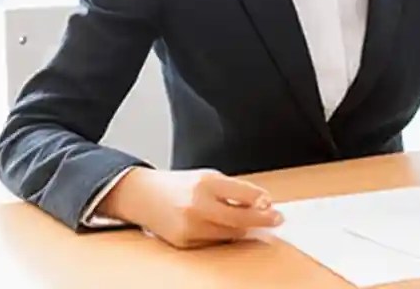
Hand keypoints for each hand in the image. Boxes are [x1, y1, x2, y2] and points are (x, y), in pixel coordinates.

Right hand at [96, 167, 283, 248]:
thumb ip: (232, 189)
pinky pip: (215, 242)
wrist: (143, 197)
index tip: (272, 204)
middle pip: (240, 218)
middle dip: (262, 220)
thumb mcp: (206, 177)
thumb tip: (260, 203)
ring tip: (254, 222)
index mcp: (204, 183)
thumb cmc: (177, 185)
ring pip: (230, 234)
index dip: (262, 200)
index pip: (243, 194)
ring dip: (245, 229)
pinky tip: (229, 228)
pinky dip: (225, 235)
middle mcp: (197, 205)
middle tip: (276, 219)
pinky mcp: (185, 242)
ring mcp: (190, 226)